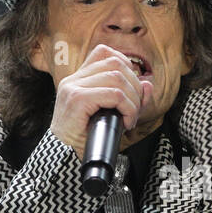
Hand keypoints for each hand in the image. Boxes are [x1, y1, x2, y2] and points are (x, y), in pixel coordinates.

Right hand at [49, 44, 152, 161]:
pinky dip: (127, 108)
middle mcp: (73, 80)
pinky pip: (114, 94)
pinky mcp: (77, 99)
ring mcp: (73, 88)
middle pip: (115, 63)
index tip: (130, 90)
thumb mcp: (112, 116)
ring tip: (129, 118)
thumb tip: (147, 85)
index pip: (104, 53)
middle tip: (134, 110)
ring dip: (132, 99)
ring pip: (117, 77)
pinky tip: (125, 122)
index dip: (125, 66)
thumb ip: (129, 98)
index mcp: (77, 80)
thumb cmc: (85, 140)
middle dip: (134, 86)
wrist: (64, 159)